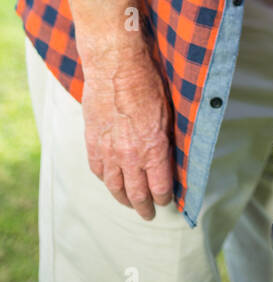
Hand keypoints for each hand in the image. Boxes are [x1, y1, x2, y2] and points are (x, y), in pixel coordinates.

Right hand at [80, 41, 174, 219]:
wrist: (115, 67)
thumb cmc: (147, 84)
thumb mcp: (169, 113)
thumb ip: (167, 140)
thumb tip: (169, 157)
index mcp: (153, 150)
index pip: (159, 188)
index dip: (164, 198)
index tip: (166, 202)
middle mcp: (130, 156)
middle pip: (136, 194)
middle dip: (144, 207)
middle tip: (149, 214)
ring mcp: (109, 151)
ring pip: (115, 186)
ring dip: (123, 198)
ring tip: (130, 203)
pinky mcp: (93, 142)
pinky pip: (98, 170)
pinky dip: (106, 180)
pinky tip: (110, 182)